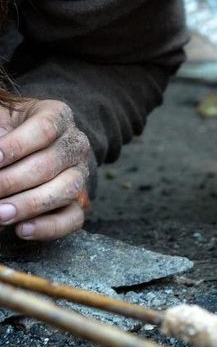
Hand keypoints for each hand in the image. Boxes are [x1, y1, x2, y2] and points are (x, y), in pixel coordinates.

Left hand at [0, 99, 93, 240]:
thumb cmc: (5, 134)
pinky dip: (49, 227)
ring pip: (65, 190)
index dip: (16, 146)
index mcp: (57, 116)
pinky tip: (21, 230)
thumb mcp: (0, 123)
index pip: (44, 129)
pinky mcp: (77, 203)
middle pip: (50, 163)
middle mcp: (75, 144)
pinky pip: (72, 218)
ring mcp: (79, 174)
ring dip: (28, 204)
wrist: (19, 153)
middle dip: (12, 181)